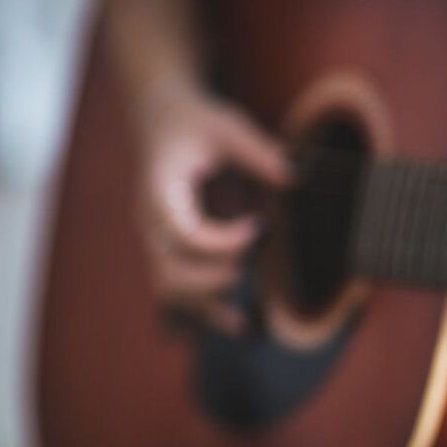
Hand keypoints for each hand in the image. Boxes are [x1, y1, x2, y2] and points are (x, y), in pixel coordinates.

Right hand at [132, 77, 289, 332]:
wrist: (162, 122)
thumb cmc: (197, 123)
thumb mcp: (228, 126)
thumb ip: (259, 151)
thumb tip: (294, 176)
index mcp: (160, 190)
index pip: (182, 232)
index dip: (221, 241)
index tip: (260, 228)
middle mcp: (152, 221)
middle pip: (168, 271)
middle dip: (211, 281)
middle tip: (249, 270)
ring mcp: (158, 240)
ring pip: (169, 289)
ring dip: (206, 306)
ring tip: (247, 322)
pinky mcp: (170, 250)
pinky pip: (178, 291)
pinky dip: (205, 310)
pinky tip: (242, 324)